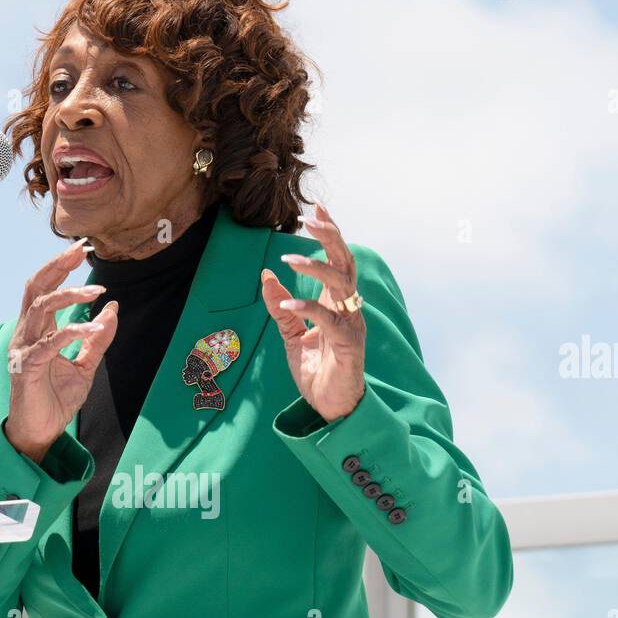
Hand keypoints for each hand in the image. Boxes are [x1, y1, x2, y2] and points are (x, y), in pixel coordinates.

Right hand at [4, 239, 118, 463]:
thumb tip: (113, 308)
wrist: (41, 432)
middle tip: (80, 250)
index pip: (44, 288)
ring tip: (96, 292)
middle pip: (36, 288)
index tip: (82, 249)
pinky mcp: (27, 368)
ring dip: (69, 296)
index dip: (61, 266)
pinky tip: (94, 328)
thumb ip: (97, 338)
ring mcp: (24, 349)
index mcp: (36, 330)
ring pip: (40, 308)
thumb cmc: (56, 399)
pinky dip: (74, 332)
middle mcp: (26, 334)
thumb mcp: (85, 365)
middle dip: (57, 266)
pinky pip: (51, 344)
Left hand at [260, 203, 365, 423]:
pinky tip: (286, 303)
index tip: (317, 209)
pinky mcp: (348, 344)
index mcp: (337, 303)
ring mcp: (352, 324)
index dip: (331, 234)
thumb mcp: (292, 337)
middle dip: (331, 237)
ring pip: (341, 284)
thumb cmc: (317, 372)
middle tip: (311, 219)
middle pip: (345, 263)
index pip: (337, 260)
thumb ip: (281, 308)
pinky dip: (306, 308)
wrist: (331, 408)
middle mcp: (349, 308)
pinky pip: (328, 320)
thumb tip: (265, 277)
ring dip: (315, 268)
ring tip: (288, 261)